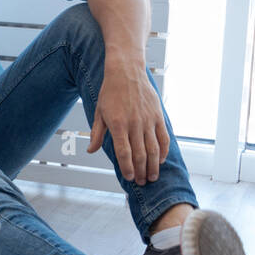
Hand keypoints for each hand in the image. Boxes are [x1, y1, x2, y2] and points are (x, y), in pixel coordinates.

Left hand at [87, 54, 168, 183]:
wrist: (126, 72)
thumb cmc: (110, 92)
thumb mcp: (99, 112)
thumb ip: (97, 134)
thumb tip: (91, 150)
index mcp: (118, 124)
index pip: (124, 152)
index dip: (127, 167)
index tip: (129, 178)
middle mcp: (134, 124)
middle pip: (140, 154)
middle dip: (141, 171)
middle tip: (142, 182)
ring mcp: (148, 120)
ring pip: (154, 149)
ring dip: (153, 165)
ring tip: (152, 177)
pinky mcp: (158, 116)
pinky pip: (163, 137)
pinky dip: (163, 151)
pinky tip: (160, 160)